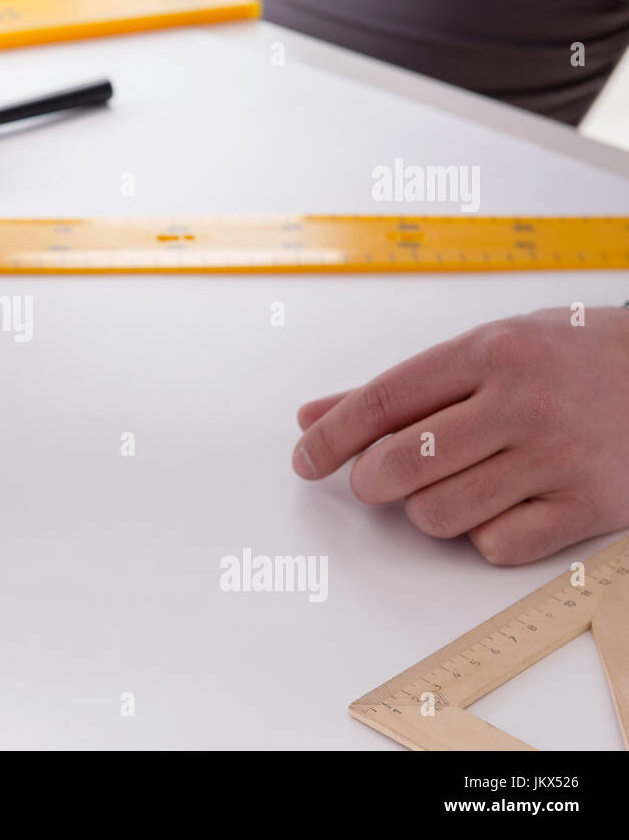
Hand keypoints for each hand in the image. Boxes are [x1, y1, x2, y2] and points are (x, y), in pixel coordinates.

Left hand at [291, 306, 628, 563]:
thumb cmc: (570, 360)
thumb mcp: (486, 348)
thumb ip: (397, 388)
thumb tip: (311, 417)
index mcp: (490, 352)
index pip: (382, 402)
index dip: (330, 438)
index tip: (303, 460)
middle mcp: (522, 402)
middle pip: (399, 465)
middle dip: (372, 481)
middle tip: (380, 478)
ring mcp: (558, 457)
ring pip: (438, 513)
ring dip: (427, 509)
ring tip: (455, 484)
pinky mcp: (590, 506)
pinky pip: (495, 545)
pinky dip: (484, 535)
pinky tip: (504, 505)